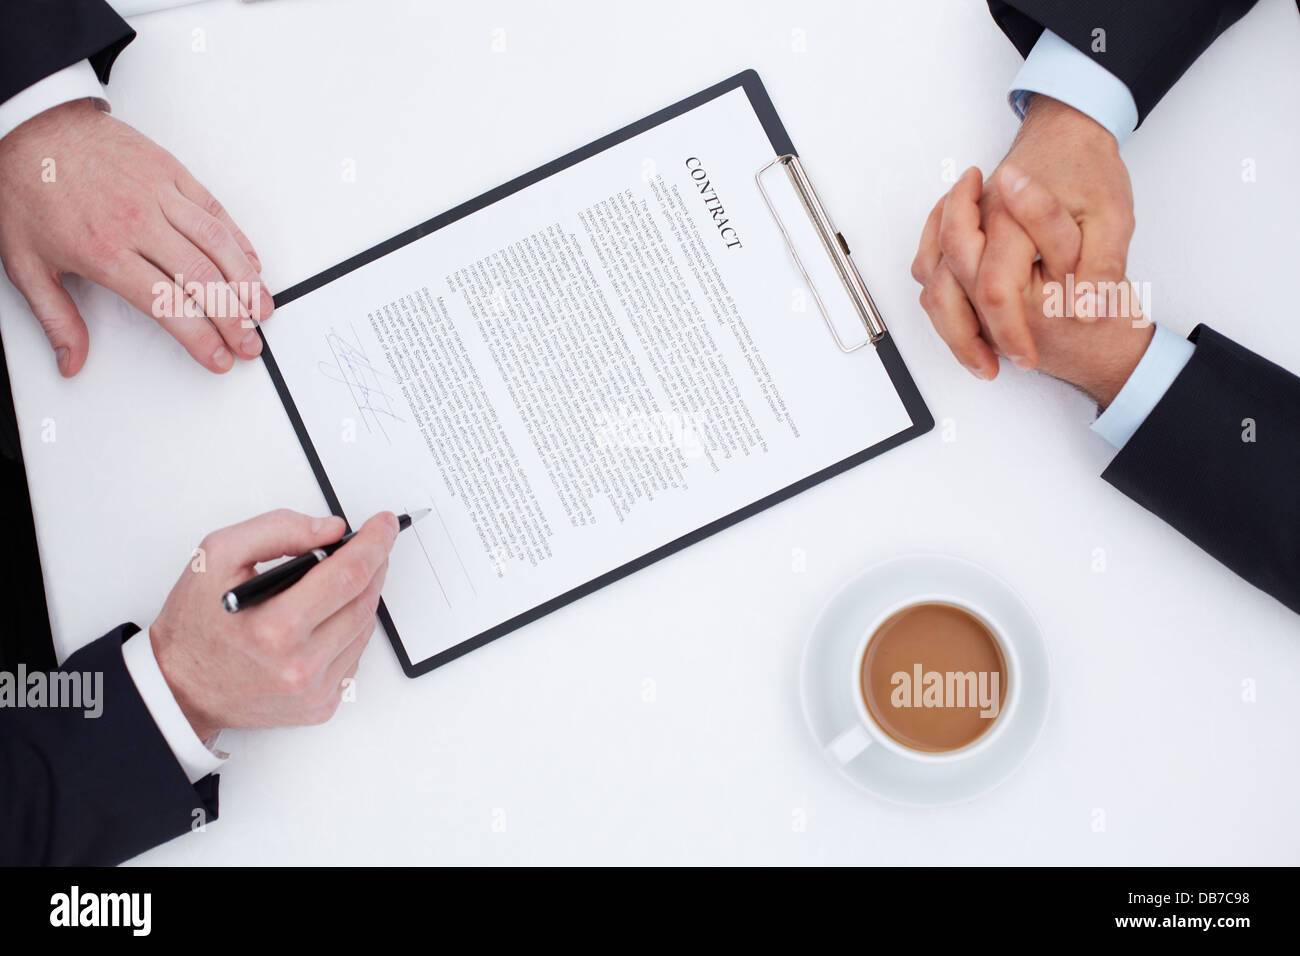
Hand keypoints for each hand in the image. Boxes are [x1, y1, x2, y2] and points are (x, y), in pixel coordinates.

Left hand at [0, 99, 274, 376]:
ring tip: (261, 310)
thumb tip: (71, 361)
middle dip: (234, 319)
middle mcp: (138, 222)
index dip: (201, 338)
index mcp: (103, 251)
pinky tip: (252, 263)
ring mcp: (159, 193)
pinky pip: (216, 208)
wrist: (28, 124)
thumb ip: (55, 318)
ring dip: (247, 282)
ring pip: (218, 244)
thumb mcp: (25, 262)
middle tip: (249, 344)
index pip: (168, 306)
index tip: (219, 358)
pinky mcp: (171, 170)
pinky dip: (239, 239)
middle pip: (203, 280)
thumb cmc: (26, 189)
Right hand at [148, 509, 399, 740]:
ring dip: (362, 596)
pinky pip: (355, 655)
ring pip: (364, 628)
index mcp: (276, 628)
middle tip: (371, 543)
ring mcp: (314, 691)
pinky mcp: (321, 706)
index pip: (348, 575)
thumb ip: (277, 530)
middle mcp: (301, 666)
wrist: (178, 688)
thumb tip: (330, 530)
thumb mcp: (218, 556)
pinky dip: (349, 629)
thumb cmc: (195, 625)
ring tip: (344, 578)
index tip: (385, 524)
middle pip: (364, 600)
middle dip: (374, 564)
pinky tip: (327, 617)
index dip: (374, 543)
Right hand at [915, 94, 1133, 376]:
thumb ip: (1101, 263)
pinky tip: (958, 318)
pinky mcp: (953, 224)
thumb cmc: (1087, 169)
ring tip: (974, 355)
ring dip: (945, 324)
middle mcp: (977, 223)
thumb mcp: (1114, 217)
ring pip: (929, 282)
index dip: (1008, 331)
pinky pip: (927, 265)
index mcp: (1011, 220)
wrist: (1067, 130)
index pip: (995, 290)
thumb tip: (1086, 309)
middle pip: (946, 293)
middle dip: (964, 340)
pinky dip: (935, 296)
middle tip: (990, 368)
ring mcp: (961, 223)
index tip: (1026, 357)